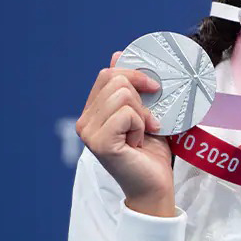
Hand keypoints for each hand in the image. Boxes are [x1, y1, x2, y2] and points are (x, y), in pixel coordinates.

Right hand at [75, 51, 174, 215]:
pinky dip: (141, 125)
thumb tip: (117, 54)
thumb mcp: (143, 112)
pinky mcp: (100, 143)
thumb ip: (130, 88)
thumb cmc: (151, 153)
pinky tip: (139, 142)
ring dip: (142, 114)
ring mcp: (89, 133)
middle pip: (115, 80)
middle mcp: (84, 122)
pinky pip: (127, 114)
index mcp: (92, 112)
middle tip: (147, 122)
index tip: (154, 90)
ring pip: (123, 95)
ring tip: (142, 134)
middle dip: (141, 97)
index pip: (107, 74)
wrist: (156, 186)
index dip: (135, 75)